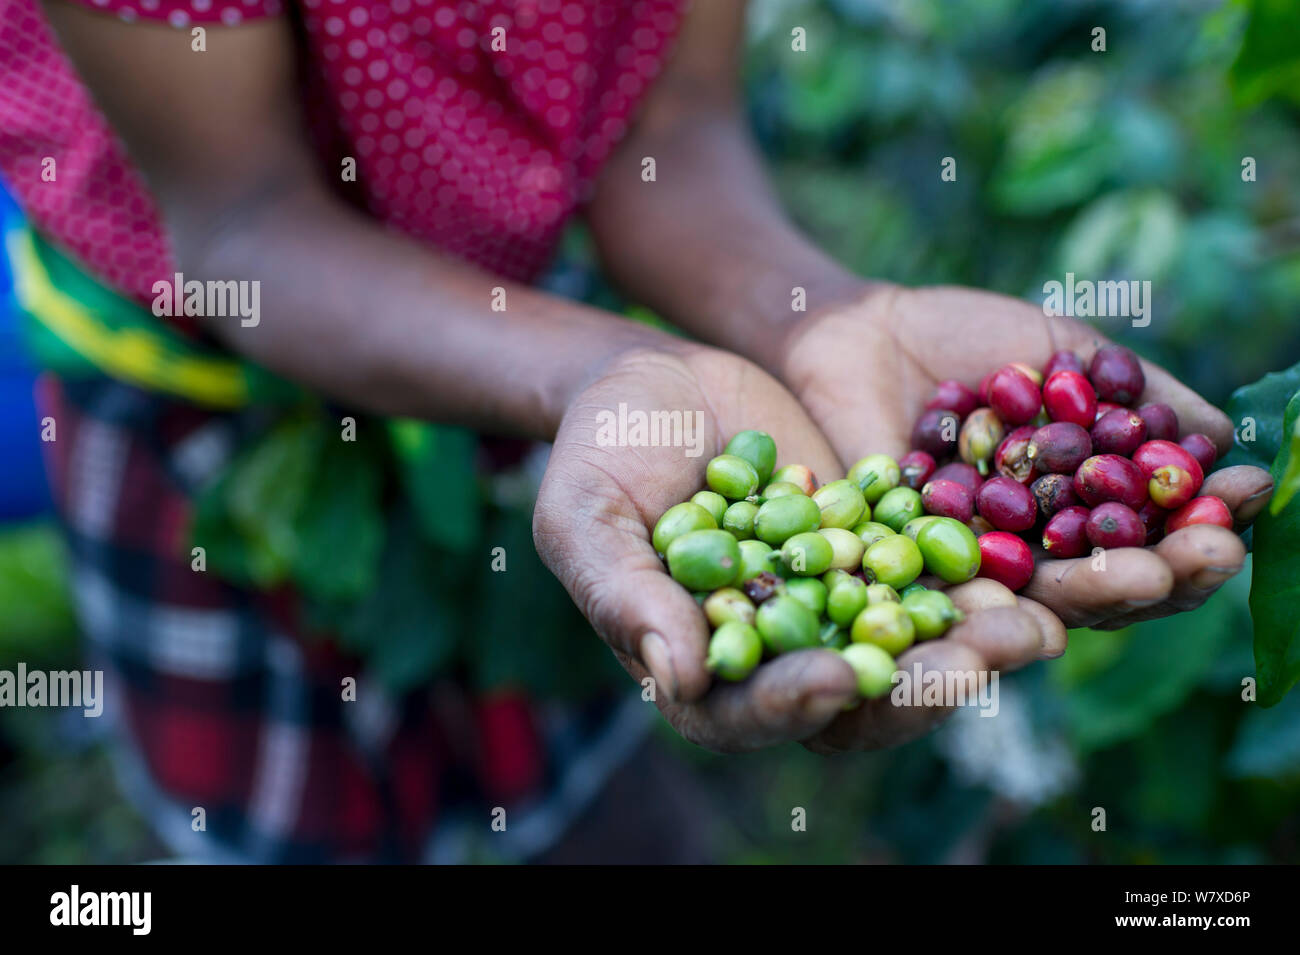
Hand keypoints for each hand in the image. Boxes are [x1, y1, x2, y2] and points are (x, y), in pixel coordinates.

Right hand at [534, 344, 1050, 753]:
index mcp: (698, 667)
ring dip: (974, 643)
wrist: (654, 380)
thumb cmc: (597, 451)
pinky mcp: (876, 545)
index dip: (794, 705)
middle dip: (919, 689)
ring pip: (911, 644)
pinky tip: (1039, 561)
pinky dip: (983, 573)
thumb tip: (679, 677)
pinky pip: (933, 570)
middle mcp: (777, 651)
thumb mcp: (585, 516)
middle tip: (978, 665)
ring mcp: (833, 601)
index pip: (747, 714)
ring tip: (1037, 626)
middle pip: (852, 696)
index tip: (840, 680)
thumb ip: (622, 595)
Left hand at [780, 284, 1273, 634]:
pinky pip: (962, 597)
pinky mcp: (916, 574)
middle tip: (1214, 552)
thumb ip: (1138, 394)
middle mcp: (1041, 550)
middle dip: (1172, 569)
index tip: (1248, 490)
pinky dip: (1005, 601)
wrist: (860, 331)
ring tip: (1151, 576)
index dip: (1207, 516)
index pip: (1161, 530)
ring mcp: (980, 567)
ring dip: (1107, 593)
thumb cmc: (966, 340)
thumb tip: (1224, 436)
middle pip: (1117, 582)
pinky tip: (1049, 602)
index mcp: (1086, 506)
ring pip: (1050, 600)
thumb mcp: (1065, 352)